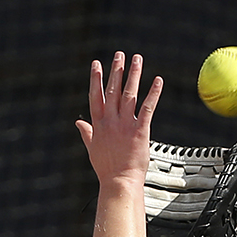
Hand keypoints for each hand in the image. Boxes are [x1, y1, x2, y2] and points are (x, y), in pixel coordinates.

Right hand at [73, 52, 161, 186]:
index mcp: (98, 125)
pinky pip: (147, 108)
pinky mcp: (139, 131)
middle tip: (119, 54)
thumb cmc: (107, 169)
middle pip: (112, 90)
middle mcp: (110, 121)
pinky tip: (158, 80)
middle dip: (116, 70)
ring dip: (133, 75)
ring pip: (129, 94)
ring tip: (136, 59)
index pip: (96, 96)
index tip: (96, 64)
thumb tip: (78, 123)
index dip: (96, 79)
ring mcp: (124, 125)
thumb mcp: (92, 149)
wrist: (119, 182)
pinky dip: (153, 93)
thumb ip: (86, 133)